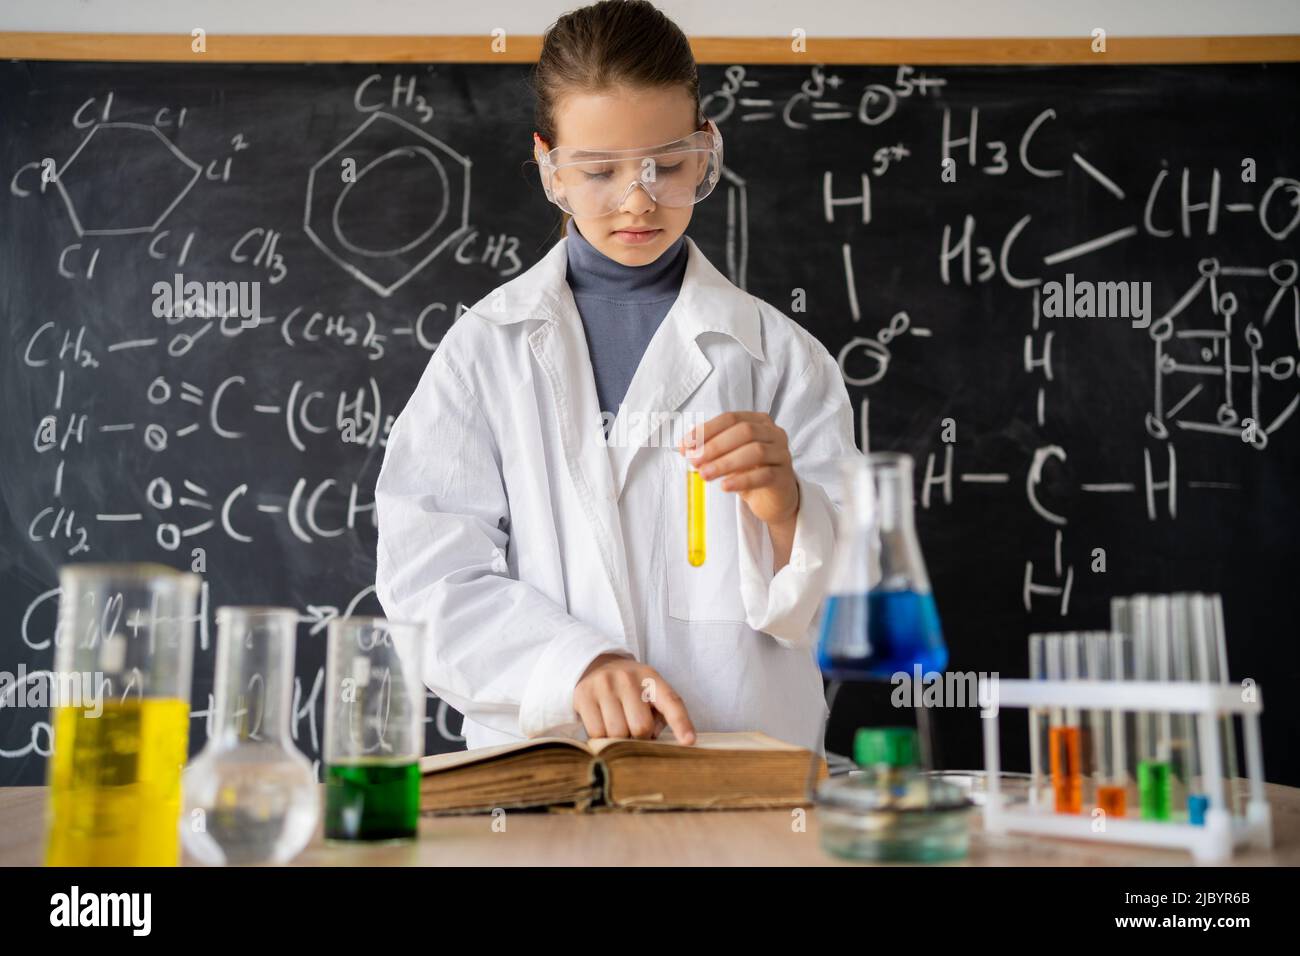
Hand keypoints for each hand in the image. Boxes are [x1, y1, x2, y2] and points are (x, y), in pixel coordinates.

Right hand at [574, 654, 696, 743]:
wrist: (595, 665)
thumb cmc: (630, 688)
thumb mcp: (649, 693)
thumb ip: (659, 716)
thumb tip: (650, 742)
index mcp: (651, 678)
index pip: (671, 702)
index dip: (682, 724)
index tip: (689, 742)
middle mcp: (627, 678)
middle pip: (640, 727)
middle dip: (639, 737)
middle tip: (634, 730)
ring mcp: (604, 685)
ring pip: (616, 733)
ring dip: (619, 739)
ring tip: (618, 726)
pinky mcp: (584, 695)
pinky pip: (596, 733)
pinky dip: (601, 738)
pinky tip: (602, 725)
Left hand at [679, 411, 800, 527]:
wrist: (773, 498)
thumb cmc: (749, 471)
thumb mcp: (728, 456)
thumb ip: (709, 449)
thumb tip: (685, 447)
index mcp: (758, 421)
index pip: (730, 418)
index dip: (707, 430)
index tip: (686, 444)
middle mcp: (774, 433)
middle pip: (745, 432)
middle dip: (715, 446)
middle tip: (694, 461)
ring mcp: (782, 454)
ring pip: (755, 452)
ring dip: (725, 463)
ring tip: (704, 475)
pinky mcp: (784, 476)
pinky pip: (764, 475)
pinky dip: (742, 480)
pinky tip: (725, 486)